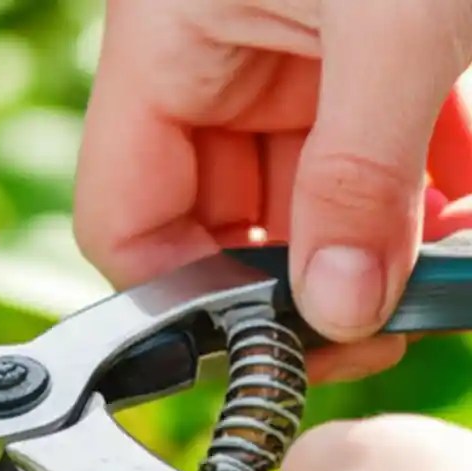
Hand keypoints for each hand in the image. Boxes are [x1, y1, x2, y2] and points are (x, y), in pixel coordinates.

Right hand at [74, 0, 471, 382]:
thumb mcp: (393, 24)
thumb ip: (360, 170)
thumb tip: (341, 312)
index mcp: (162, 47)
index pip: (126, 222)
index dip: (188, 300)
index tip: (279, 344)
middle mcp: (207, 63)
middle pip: (224, 223)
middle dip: (311, 277)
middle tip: (394, 315)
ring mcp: (282, 59)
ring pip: (309, 197)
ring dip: (383, 242)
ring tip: (457, 261)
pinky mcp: (354, 51)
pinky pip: (370, 152)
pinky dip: (423, 193)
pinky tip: (467, 218)